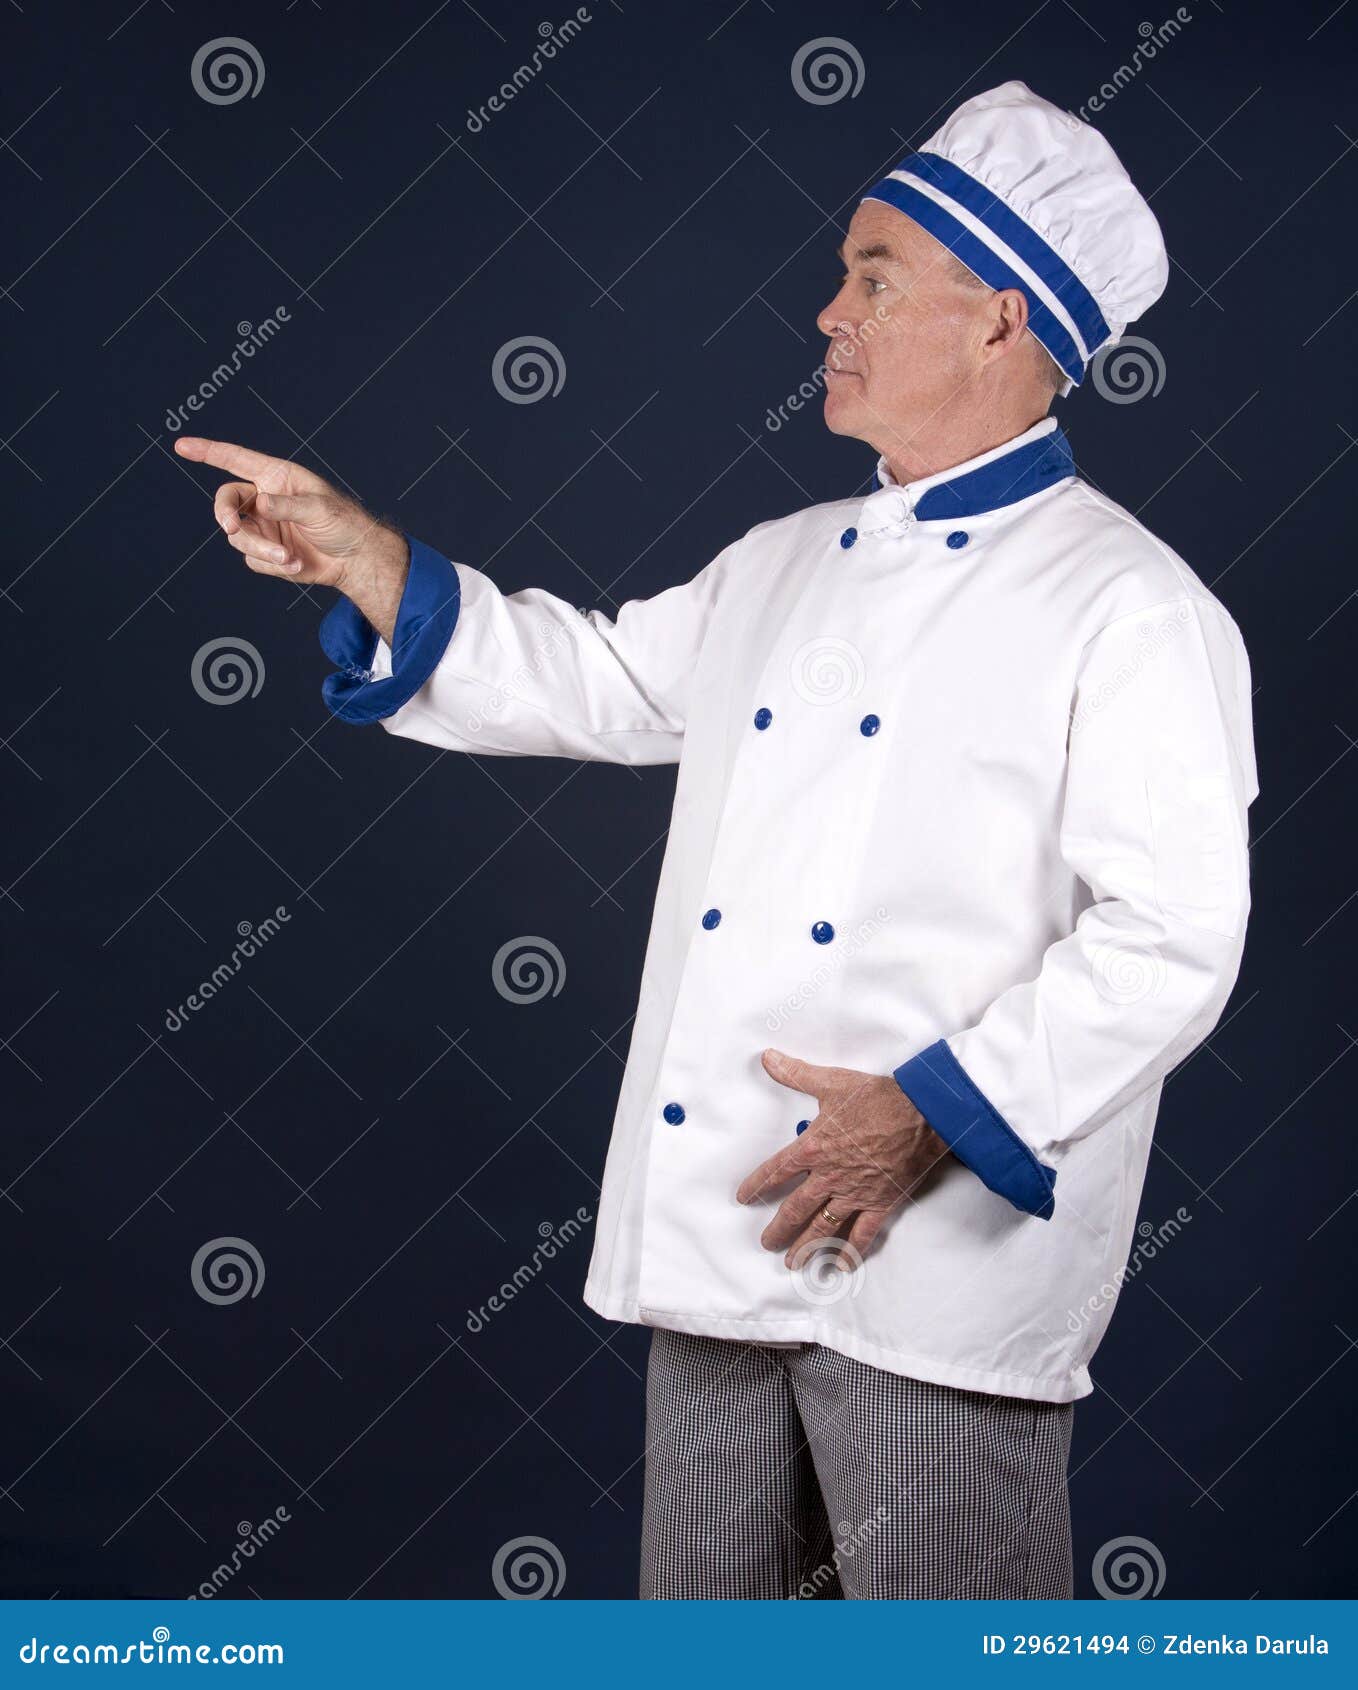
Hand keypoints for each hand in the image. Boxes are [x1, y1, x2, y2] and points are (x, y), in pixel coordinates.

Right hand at [174, 436, 408, 635]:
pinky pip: (253, 559)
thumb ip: (287, 505)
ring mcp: (262, 527)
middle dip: (225, 515)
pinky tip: (297, 563)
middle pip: (226, 503)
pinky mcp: (266, 552)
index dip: (207, 451)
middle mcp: (263, 500)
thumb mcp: (318, 508)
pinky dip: (274, 564)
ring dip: (262, 548)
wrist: (355, 560)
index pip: (234, 460)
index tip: (181, 446)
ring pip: (238, 537)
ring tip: (290, 557)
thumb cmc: (343, 523)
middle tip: (232, 527)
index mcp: (276, 477)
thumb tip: (259, 503)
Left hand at [736, 1047, 947, 1267]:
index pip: (775, 1172)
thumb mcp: (832, 1082)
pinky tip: (840, 1266)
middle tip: (766, 1243)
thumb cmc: (878, 1098)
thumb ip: (796, 1074)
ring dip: (805, 1247)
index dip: (757, 1186)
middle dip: (778, 1229)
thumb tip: (768, 1058)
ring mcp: (855, 1194)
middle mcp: (829, 1177)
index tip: (744, 1198)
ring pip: (823, 1227)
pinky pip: (863, 1235)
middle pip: (795, 1209)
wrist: (922, 1114)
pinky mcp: (880, 1204)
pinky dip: (851, 1252)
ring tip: (792, 1262)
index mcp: (813, 1149)